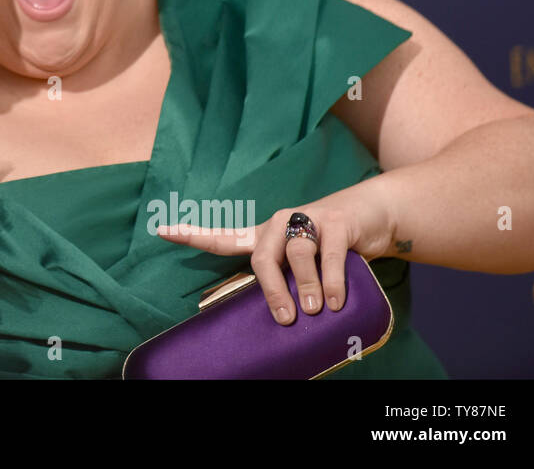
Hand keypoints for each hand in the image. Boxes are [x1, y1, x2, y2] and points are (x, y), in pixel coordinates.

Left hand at [155, 188, 394, 325]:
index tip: (161, 230)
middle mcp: (280, 223)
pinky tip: (336, 300)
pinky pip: (330, 254)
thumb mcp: (302, 263)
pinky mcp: (337, 222)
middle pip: (263, 256)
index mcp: (265, 235)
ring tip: (316, 310)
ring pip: (297, 254)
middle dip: (272, 290)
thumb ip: (286, 282)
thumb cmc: (329, 245)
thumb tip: (280, 319)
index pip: (225, 237)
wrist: (372, 215)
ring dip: (306, 286)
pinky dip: (332, 280)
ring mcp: (309, 219)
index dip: (193, 236)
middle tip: (285, 319)